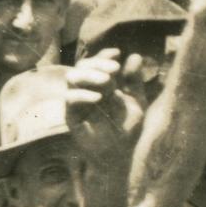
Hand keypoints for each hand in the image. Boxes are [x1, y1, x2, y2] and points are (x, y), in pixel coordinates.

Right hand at [61, 51, 134, 180]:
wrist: (118, 153)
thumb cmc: (126, 127)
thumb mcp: (136, 101)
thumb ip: (134, 81)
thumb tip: (135, 56)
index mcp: (101, 84)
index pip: (96, 63)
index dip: (104, 54)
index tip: (117, 52)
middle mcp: (87, 90)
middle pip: (82, 66)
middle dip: (98, 63)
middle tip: (115, 69)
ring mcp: (77, 102)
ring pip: (72, 78)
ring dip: (89, 75)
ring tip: (108, 81)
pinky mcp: (71, 116)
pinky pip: (69, 99)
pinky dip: (83, 94)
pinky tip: (99, 97)